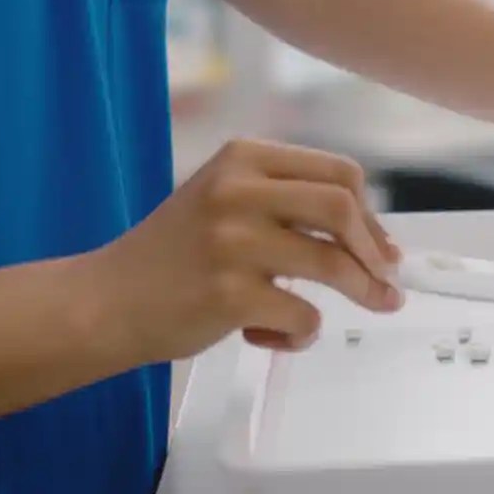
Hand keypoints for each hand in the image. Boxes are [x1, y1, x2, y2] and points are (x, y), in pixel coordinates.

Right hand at [89, 139, 402, 363]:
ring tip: (375, 304)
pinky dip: (302, 333)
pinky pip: (302, 316)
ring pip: (333, 264)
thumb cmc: (174, 255)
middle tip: (387, 278)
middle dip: (376, 248)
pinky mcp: (230, 295)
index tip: (380, 245)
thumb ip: (287, 204)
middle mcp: (238, 191)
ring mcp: (233, 242)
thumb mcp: (224, 201)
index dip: (370, 212)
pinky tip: (273, 335)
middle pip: (342, 206)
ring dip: (365, 290)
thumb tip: (373, 239)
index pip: (337, 172)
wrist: (105, 301)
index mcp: (243, 157)